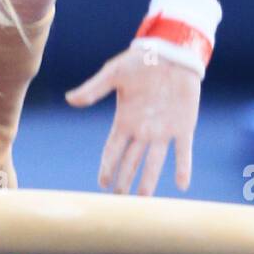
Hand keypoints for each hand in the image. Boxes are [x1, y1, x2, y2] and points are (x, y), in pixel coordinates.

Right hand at [65, 43, 200, 195]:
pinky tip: (182, 184)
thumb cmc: (140, 61)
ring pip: (154, 161)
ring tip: (144, 199)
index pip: (113, 149)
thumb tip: (69, 99)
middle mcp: (143, 130)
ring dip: (149, 179)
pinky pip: (183, 150)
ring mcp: (163, 130)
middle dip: (125, 180)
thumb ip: (94, 88)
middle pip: (132, 161)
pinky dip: (182, 167)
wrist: (171, 52)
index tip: (102, 184)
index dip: (107, 166)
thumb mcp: (114, 73)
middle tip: (120, 200)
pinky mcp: (183, 126)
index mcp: (125, 120)